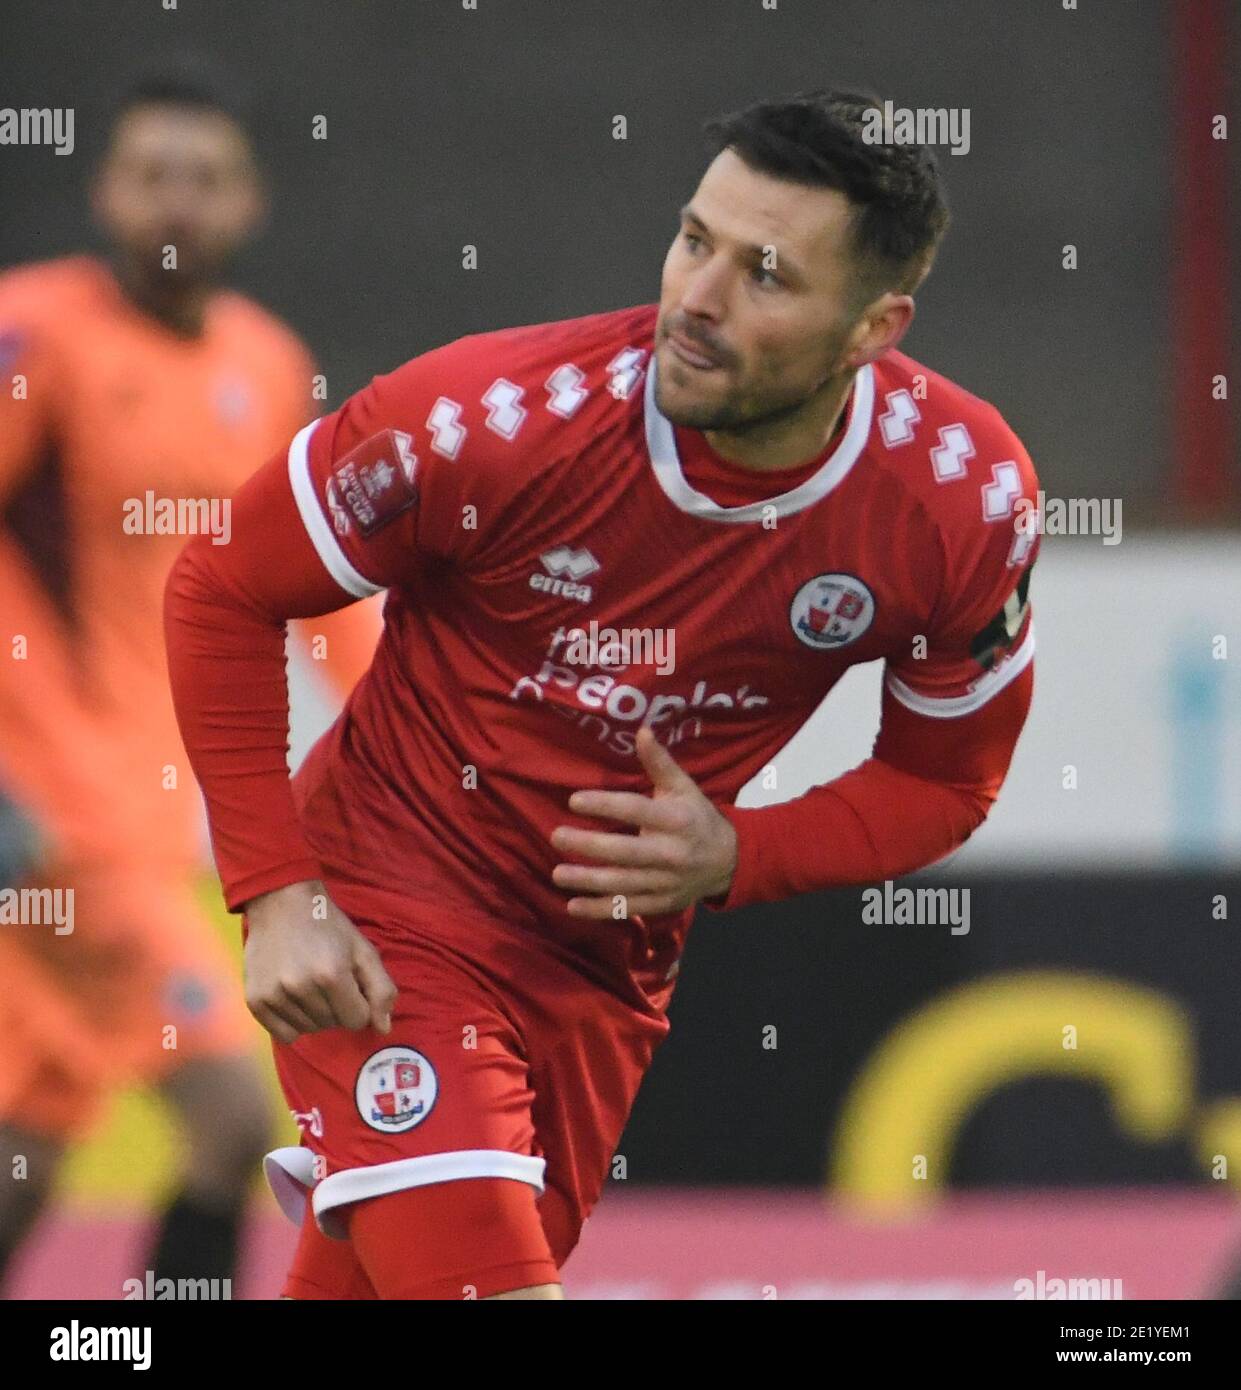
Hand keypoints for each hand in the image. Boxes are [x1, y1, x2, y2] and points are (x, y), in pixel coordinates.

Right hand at [243, 879, 396, 1042]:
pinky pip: (284, 1035)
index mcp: (332, 974)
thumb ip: (381, 990)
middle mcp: (301, 987)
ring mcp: (275, 995)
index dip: (359, 1004)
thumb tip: (383, 1029)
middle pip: (333, 1025)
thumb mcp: (363, 950)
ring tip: (310, 985)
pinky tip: (294, 998)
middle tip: (328, 979)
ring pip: (309, 1030)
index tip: (350, 984)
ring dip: (316, 1015)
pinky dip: (293, 1023)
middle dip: (338, 1007)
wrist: (281, 903)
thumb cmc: (329, 927)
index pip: (357, 1020)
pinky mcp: (255, 1001)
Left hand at [550, 728, 737, 919]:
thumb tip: (641, 730)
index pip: (636, 810)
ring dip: (588, 881)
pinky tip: (572, 906)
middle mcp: (671, 853)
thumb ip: (660, 763)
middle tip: (556, 836)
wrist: (728, 862)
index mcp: (676, 819)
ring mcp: (666, 883)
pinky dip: (600, 910)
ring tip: (557, 873)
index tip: (574, 801)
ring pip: (623, 884)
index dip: (605, 805)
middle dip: (590, 846)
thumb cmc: (697, 817)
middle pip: (626, 851)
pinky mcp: (661, 904)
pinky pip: (627, 908)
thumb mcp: (684, 787)